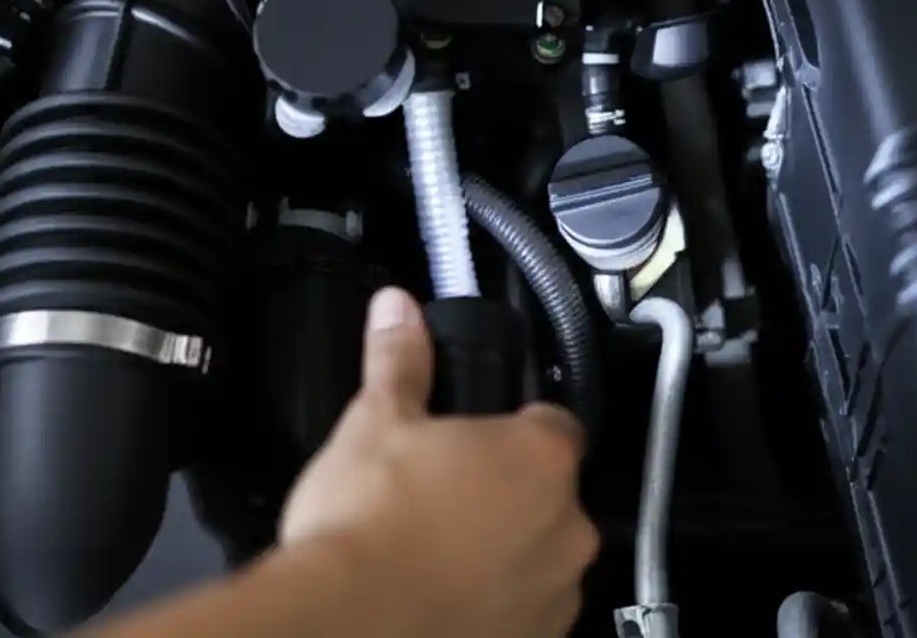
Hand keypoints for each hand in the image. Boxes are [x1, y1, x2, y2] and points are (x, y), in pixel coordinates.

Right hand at [281, 287, 598, 637]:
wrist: (349, 627)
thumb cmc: (367, 521)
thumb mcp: (375, 423)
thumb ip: (399, 362)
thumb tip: (398, 310)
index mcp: (541, 459)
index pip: (554, 425)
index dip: (514, 428)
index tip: (477, 438)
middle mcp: (568, 527)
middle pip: (549, 495)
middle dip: (508, 494)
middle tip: (445, 497)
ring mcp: (556, 593)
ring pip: (541, 557)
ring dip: (506, 552)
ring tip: (437, 554)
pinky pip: (526, 612)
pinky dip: (497, 605)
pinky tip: (444, 599)